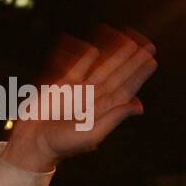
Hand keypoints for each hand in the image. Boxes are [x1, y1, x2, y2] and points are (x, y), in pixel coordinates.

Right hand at [3, 26, 156, 171]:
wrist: (33, 141)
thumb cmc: (63, 144)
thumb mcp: (92, 133)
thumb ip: (114, 117)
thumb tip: (138, 105)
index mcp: (106, 111)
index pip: (127, 88)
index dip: (140, 74)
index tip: (152, 60)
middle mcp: (96, 99)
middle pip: (119, 74)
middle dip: (133, 60)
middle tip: (149, 46)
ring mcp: (80, 91)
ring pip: (102, 68)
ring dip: (116, 55)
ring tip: (130, 41)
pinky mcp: (62, 86)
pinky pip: (77, 68)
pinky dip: (85, 58)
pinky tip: (96, 50)